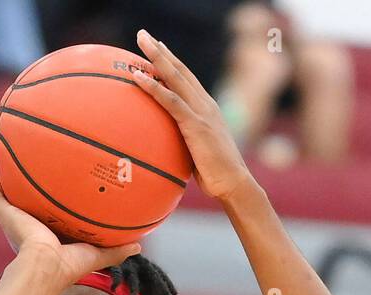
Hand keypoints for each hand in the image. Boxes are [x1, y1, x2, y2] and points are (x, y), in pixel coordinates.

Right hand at [0, 164, 139, 281]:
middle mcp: (30, 226)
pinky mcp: (5, 215)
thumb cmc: (69, 265)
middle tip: (33, 169)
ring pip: (8, 196)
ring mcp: (15, 220)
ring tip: (5, 158)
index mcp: (48, 236)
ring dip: (6, 180)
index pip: (51, 217)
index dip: (53, 205)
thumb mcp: (96, 255)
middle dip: (28, 189)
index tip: (59, 190)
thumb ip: (116, 250)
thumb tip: (140, 246)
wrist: (45, 266)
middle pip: (28, 203)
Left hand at [130, 29, 254, 201]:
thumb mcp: (197, 152)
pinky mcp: (195, 125)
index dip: (172, 62)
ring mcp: (201, 112)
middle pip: (180, 70)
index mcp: (206, 109)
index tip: (158, 48)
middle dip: (161, 51)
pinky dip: (153, 87)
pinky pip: (171, 101)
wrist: (233, 184)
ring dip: (156, 58)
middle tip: (143, 35)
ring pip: (175, 77)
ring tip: (140, 41)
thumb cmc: (215, 174)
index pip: (187, 79)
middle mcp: (205, 104)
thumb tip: (166, 148)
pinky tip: (137, 76)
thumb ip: (185, 142)